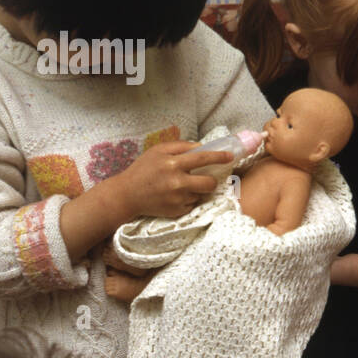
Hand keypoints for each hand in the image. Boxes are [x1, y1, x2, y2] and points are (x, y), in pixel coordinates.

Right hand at [110, 141, 231, 218]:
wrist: (127, 195)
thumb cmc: (143, 169)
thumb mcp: (157, 151)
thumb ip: (180, 146)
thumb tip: (202, 147)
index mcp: (172, 164)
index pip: (203, 158)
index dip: (219, 157)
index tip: (230, 156)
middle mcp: (177, 182)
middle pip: (209, 183)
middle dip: (211, 181)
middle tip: (205, 179)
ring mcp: (177, 199)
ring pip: (201, 195)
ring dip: (196, 190)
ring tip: (181, 187)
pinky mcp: (176, 212)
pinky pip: (192, 205)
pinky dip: (188, 200)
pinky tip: (175, 196)